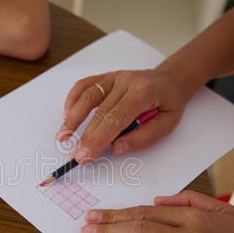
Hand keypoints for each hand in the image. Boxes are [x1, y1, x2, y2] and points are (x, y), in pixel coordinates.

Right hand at [58, 69, 188, 163]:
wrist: (170, 80)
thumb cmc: (168, 104)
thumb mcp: (167, 125)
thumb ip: (143, 137)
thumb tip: (116, 148)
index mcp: (143, 93)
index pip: (115, 119)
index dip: (98, 139)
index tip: (86, 155)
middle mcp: (126, 81)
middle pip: (99, 111)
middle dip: (85, 136)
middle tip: (75, 155)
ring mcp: (114, 77)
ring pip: (88, 96)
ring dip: (73, 118)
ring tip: (63, 136)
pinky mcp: (105, 77)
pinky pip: (84, 85)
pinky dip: (73, 100)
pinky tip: (66, 115)